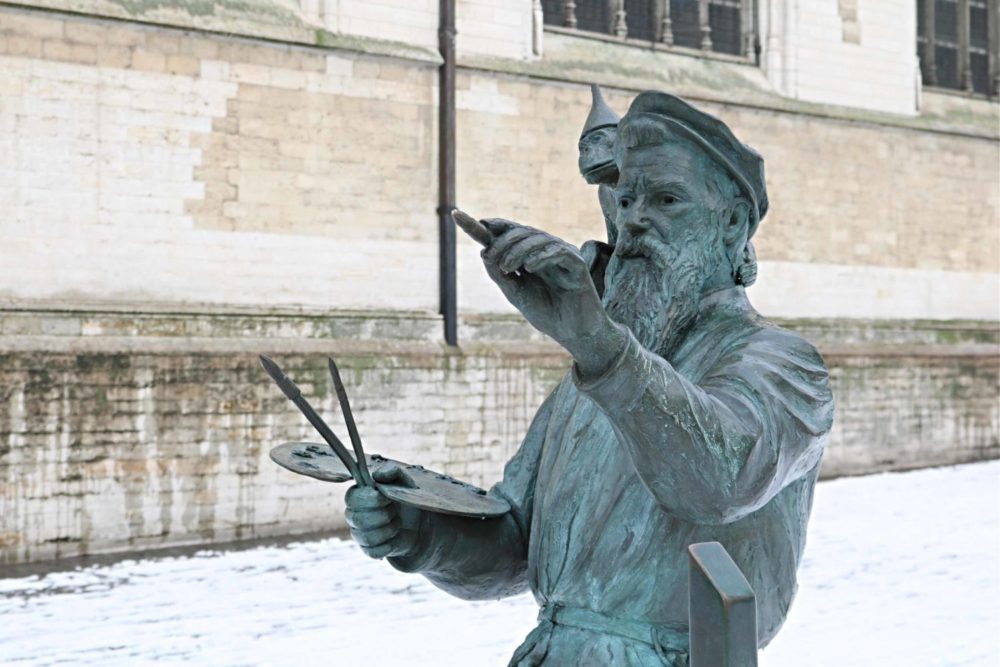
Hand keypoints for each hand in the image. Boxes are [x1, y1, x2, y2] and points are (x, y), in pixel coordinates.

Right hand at [344, 463, 418, 558]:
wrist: (418, 522)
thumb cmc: (405, 497)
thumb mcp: (404, 481)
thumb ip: (392, 472)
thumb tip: (377, 476)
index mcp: (358, 495)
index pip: (351, 498)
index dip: (371, 500)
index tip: (387, 498)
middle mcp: (353, 514)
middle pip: (359, 519)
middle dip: (383, 515)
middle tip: (394, 510)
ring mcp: (359, 533)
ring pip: (367, 537)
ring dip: (389, 530)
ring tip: (396, 523)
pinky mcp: (367, 549)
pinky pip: (373, 551)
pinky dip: (388, 545)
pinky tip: (394, 538)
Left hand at [480, 219, 624, 375]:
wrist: (573, 333)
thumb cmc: (547, 313)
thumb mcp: (514, 293)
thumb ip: (499, 273)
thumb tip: (483, 250)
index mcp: (528, 257)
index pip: (503, 236)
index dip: (481, 226)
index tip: (457, 215)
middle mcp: (544, 251)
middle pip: (519, 232)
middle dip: (502, 242)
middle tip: (492, 259)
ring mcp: (561, 255)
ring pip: (536, 237)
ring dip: (517, 249)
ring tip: (507, 267)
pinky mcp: (577, 263)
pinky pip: (557, 251)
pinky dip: (540, 256)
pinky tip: (529, 267)